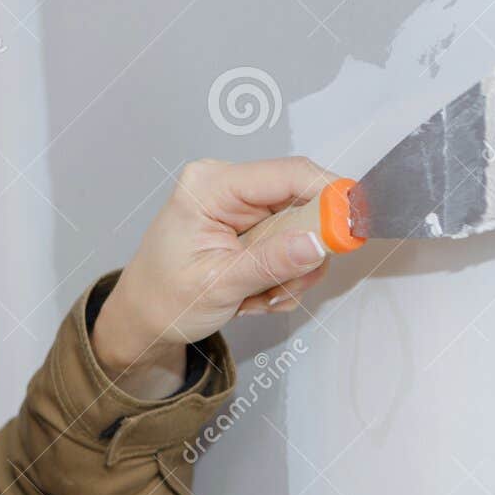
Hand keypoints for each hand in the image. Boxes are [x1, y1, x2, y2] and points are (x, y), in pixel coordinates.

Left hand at [92, 157, 341, 380]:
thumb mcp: (217, 286)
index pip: (289, 173)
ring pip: (303, 231)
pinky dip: (282, 276)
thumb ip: (270, 263)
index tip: (351, 230)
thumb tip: (318, 242)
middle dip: (303, 253)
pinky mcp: (251, 227)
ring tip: (256, 297)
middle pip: (303, 203)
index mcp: (210, 186)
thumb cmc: (162, 300)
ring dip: (291, 273)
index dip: (329, 197)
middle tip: (281, 289)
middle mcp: (228, 186)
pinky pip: (291, 246)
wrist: (142, 320)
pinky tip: (253, 293)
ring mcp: (241, 206)